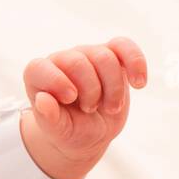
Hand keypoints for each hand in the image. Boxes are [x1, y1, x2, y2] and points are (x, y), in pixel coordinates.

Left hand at [21, 36, 146, 178]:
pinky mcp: (112, 56)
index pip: (40, 67)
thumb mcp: (58, 131)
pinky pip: (125, 47)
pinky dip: (136, 63)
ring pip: (105, 57)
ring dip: (113, 88)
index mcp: (39, 76)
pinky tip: (138, 84)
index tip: (70, 99)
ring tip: (111, 108)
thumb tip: (42, 100)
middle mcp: (62, 60)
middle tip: (91, 109)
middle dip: (90, 91)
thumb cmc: (69, 129)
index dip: (56, 82)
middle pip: (78, 62)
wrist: (91, 132)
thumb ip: (48, 118)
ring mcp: (87, 55)